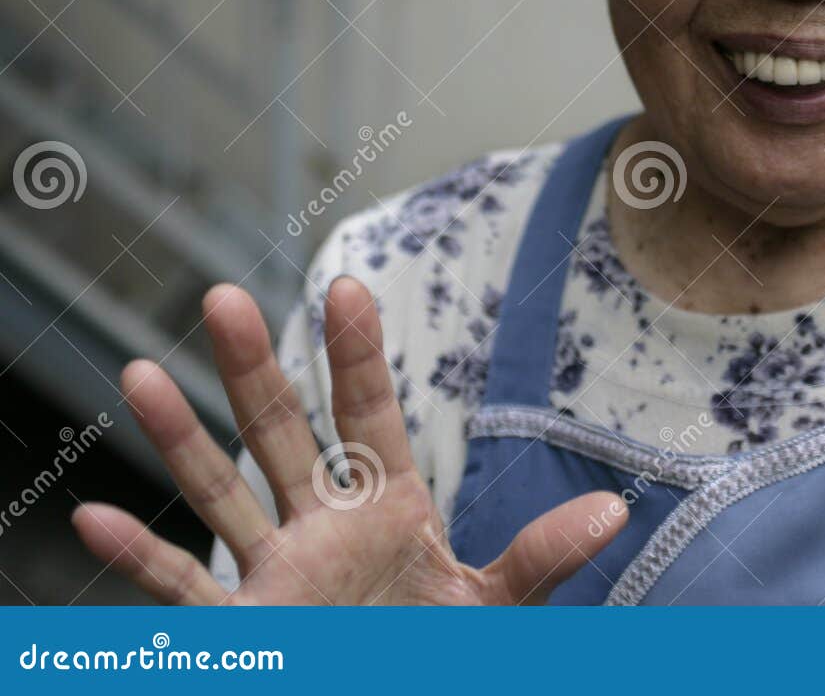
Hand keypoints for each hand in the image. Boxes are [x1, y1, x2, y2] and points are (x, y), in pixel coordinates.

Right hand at [73, 278, 625, 603]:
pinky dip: (136, 559)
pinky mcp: (243, 628)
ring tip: (139, 372)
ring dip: (179, 437)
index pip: (369, 413)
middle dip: (252, 367)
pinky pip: (181, 590)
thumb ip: (541, 559)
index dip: (356, 353)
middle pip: (281, 432)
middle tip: (222, 295)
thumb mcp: (493, 611)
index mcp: (389, 508)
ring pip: (219, 492)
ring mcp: (276, 574)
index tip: (346, 286)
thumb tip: (616, 513)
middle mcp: (324, 527)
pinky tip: (88, 517)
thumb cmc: (438, 657)